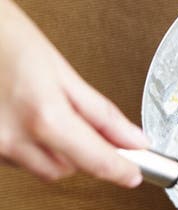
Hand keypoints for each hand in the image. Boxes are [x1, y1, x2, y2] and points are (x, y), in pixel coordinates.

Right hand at [0, 0, 146, 185]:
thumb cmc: (2, 35)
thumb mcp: (60, 70)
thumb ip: (101, 113)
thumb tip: (134, 139)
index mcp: (44, 117)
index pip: (96, 161)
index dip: (120, 170)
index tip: (133, 174)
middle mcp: (15, 138)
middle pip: (67, 169)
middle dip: (78, 151)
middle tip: (75, 117)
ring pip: (41, 168)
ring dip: (51, 149)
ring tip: (38, 107)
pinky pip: (16, 159)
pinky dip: (26, 145)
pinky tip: (19, 115)